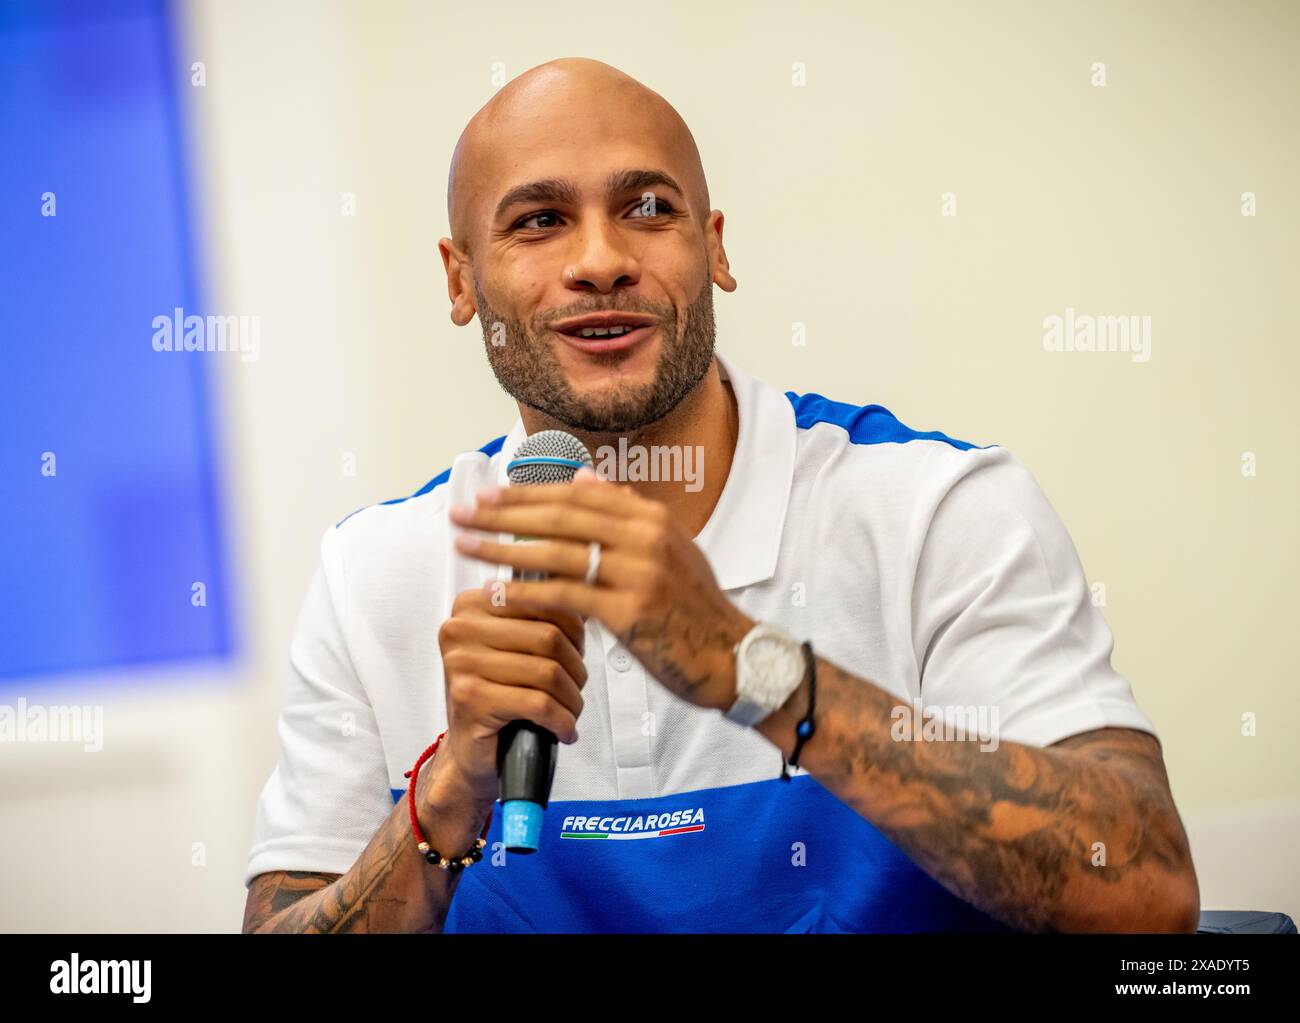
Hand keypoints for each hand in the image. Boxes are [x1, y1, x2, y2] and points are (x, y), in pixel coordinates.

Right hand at [435, 585, 588, 804]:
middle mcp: (461, 630)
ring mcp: (462, 665)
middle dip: (576, 667)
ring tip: (572, 710)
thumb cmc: (497, 692)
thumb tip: (583, 599)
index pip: (542, 601)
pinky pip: (539, 705)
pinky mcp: (471, 700)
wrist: (470, 748)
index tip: (577, 651)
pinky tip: (564, 729)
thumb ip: (539, 617)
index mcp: (471, 605)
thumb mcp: (514, 645)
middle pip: (549, 637)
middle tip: (577, 686)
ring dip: (572, 698)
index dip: (574, 629)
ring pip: (548, 673)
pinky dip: (562, 721)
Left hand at [449, 469, 753, 711]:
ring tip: (467, 546)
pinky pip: (566, 596)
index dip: (528, 491)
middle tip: (464, 512)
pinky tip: (497, 593)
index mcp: (651, 518)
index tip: (490, 494)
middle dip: (505, 513)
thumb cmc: (696, 609)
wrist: (732, 658)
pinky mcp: (630, 611)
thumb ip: (626, 513)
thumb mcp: (671, 549)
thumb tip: (584, 476)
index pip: (577, 494)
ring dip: (504, 548)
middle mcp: (645, 536)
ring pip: (556, 552)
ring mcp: (639, 572)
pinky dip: (527, 593)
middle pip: (559, 515)